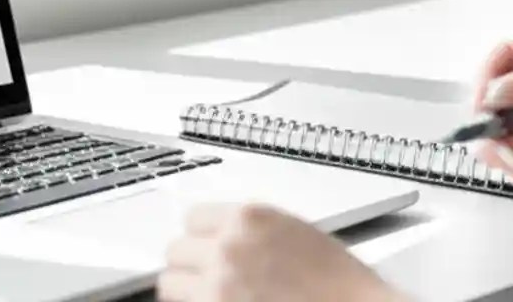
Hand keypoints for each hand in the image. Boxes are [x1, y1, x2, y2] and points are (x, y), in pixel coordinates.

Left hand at [157, 203, 403, 301]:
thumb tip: (217, 238)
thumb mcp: (295, 235)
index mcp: (249, 218)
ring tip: (212, 297)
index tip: (204, 248)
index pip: (191, 218)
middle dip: (190, 266)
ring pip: (170, 285)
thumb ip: (250, 233)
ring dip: (188, 292)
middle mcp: (229, 248)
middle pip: (175, 251)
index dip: (201, 237)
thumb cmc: (342, 285)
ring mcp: (219, 287)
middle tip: (206, 279)